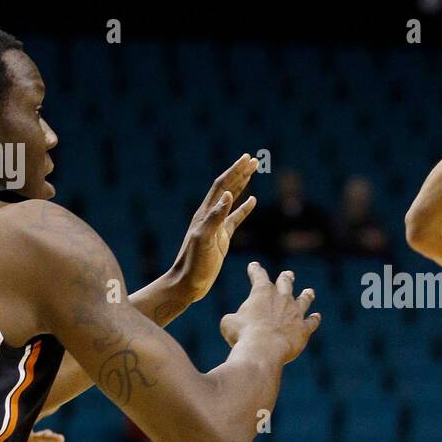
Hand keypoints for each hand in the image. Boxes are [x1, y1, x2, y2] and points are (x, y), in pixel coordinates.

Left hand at [169, 154, 258, 301]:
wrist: (188, 283)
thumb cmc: (194, 263)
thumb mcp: (205, 239)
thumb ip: (216, 217)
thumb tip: (227, 194)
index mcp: (206, 213)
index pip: (222, 186)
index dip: (234, 171)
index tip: (247, 158)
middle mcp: (210, 215)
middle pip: (227, 188)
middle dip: (240, 173)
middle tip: (253, 160)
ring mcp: (217, 226)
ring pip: (232, 199)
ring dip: (242, 185)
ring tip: (252, 172)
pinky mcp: (222, 238)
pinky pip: (236, 218)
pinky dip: (244, 208)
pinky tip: (253, 201)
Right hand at [220, 262, 320, 364]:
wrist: (263, 349)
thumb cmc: (242, 334)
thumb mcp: (229, 324)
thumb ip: (233, 319)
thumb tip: (234, 322)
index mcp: (262, 293)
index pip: (259, 276)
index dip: (256, 270)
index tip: (254, 265)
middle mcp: (282, 299)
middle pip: (285, 284)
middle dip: (286, 278)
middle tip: (288, 274)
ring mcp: (295, 313)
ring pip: (303, 301)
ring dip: (306, 296)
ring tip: (309, 292)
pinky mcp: (304, 329)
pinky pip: (311, 322)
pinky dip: (314, 319)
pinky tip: (316, 317)